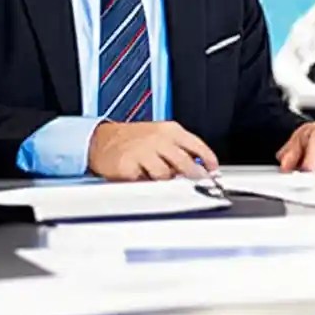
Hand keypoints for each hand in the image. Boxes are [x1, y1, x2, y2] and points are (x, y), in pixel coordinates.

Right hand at [87, 120, 218, 181]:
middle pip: (185, 163)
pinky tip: (141, 176)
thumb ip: (180, 148)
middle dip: (193, 177)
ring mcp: (143, 152)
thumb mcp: (161, 135)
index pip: (197, 145)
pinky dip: (146, 183)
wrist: (101, 140)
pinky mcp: (129, 166)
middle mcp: (158, 139)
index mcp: (170, 130)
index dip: (208, 160)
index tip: (213, 170)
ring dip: (165, 180)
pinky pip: (145, 182)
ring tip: (157, 175)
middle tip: (195, 184)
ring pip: (166, 175)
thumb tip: (199, 166)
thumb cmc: (133, 139)